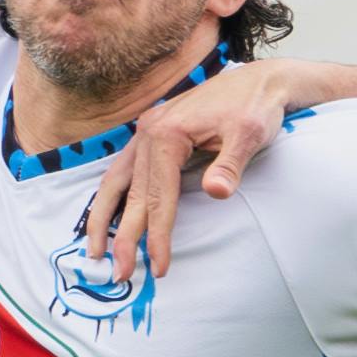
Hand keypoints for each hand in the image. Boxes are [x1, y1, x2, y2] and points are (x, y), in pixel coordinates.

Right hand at [79, 56, 308, 285]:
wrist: (260, 82)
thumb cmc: (257, 108)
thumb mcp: (251, 135)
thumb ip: (230, 165)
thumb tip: (218, 192)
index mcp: (167, 134)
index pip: (157, 197)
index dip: (158, 235)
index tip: (159, 266)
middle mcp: (148, 132)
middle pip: (131, 194)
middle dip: (124, 237)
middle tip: (120, 275)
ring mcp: (146, 131)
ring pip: (115, 181)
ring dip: (103, 217)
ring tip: (96, 251)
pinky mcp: (151, 133)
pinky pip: (124, 170)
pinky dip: (113, 196)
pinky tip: (108, 215)